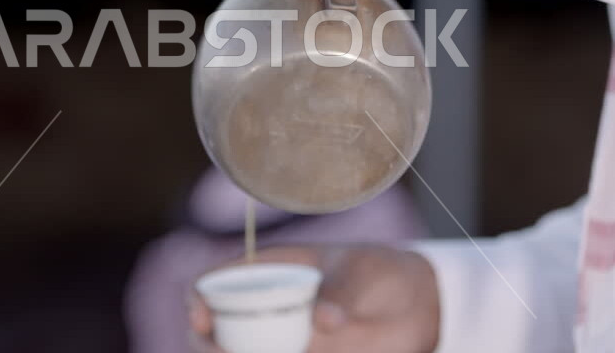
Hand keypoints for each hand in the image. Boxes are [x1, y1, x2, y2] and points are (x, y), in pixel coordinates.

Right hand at [188, 244, 440, 352]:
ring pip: (239, 352)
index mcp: (266, 270)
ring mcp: (279, 339)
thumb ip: (344, 295)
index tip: (202, 318)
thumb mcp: (365, 275)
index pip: (212, 281)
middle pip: (213, 332)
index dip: (197, 300)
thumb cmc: (382, 273)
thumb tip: (324, 320)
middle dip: (207, 346)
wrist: (417, 307)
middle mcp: (264, 307)